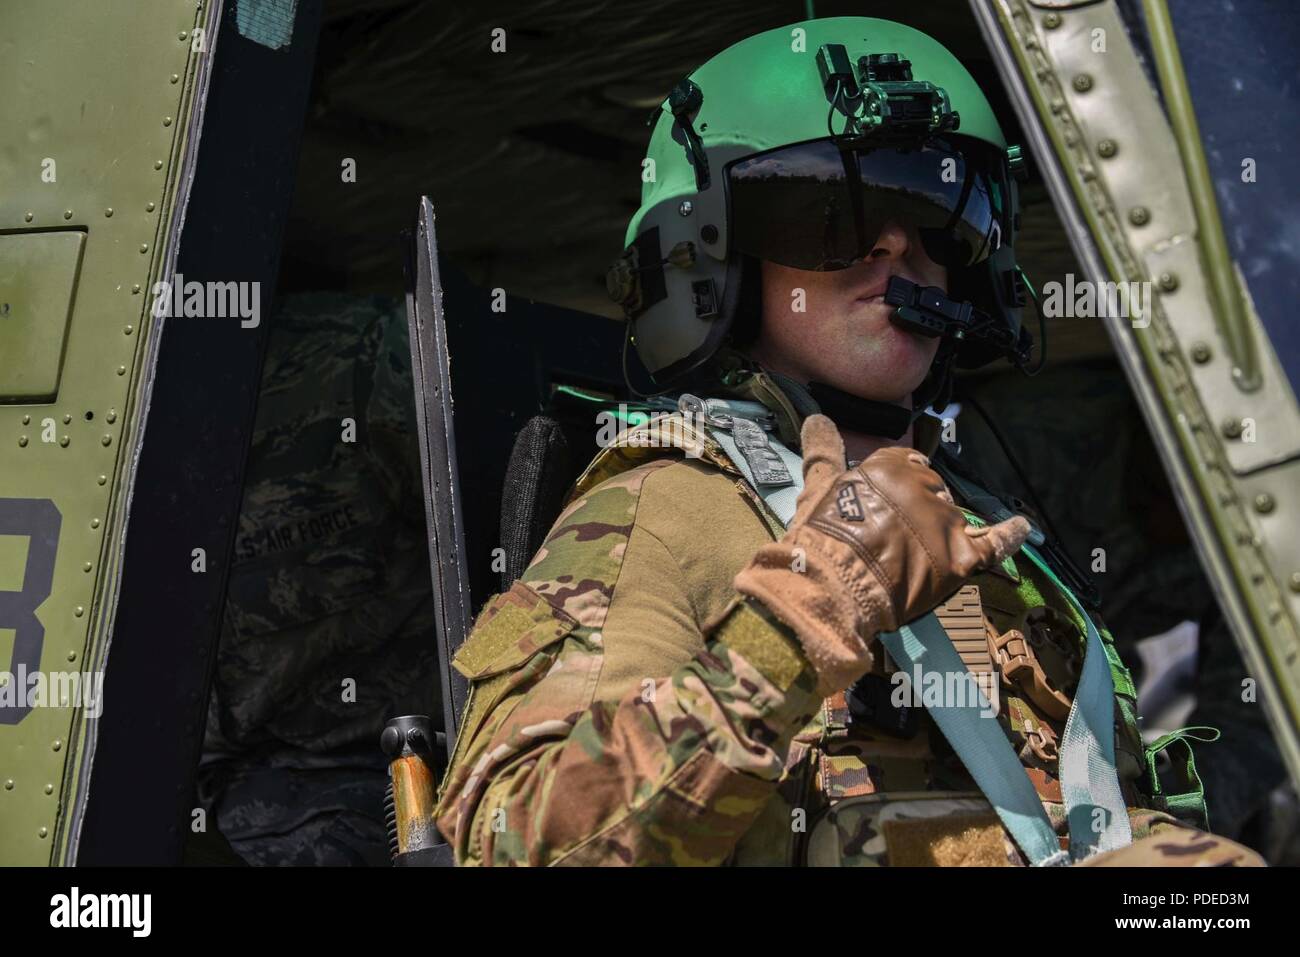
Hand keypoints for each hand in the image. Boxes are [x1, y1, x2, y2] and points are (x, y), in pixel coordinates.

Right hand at [735, 414, 1029, 693]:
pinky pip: (994, 543)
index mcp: (890, 467)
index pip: (907, 467)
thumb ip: (822, 451)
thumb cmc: (820, 540)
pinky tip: (1022, 527)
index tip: (890, 502)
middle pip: (933, 494)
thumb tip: (817, 419)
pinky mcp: (959, 558)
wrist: (832, 585)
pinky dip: (1010, 535)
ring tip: (917, 554)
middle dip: (919, 512)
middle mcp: (923, 486)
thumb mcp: (816, 488)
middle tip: (893, 538)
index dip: (901, 487)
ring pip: (954, 519)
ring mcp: (945, 522)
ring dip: (941, 532)